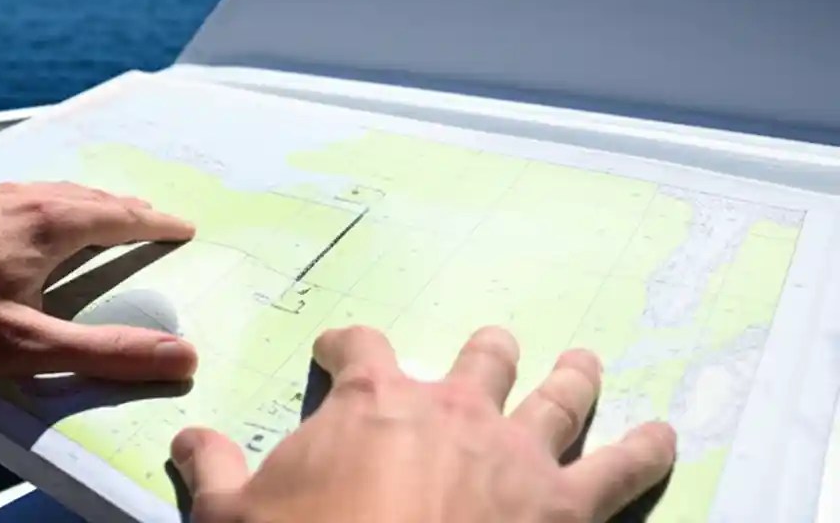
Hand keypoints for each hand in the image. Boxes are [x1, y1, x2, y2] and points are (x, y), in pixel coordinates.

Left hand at [0, 182, 197, 380]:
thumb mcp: (30, 346)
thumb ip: (105, 351)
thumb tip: (178, 354)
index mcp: (48, 225)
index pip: (118, 218)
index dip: (153, 224)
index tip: (181, 226)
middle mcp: (21, 200)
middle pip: (89, 197)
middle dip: (127, 208)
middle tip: (152, 217)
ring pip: (54, 190)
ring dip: (89, 200)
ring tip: (104, 211)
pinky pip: (22, 193)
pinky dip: (51, 200)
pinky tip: (34, 214)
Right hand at [171, 326, 675, 522]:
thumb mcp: (233, 517)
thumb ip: (214, 469)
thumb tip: (187, 438)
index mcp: (374, 400)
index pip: (358, 344)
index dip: (345, 343)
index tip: (336, 350)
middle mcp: (454, 409)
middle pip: (480, 356)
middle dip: (485, 351)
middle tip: (492, 347)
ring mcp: (517, 455)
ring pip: (558, 396)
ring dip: (572, 379)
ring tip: (584, 362)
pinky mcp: (567, 509)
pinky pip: (621, 471)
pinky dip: (645, 452)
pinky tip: (663, 437)